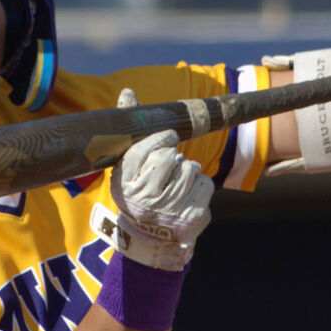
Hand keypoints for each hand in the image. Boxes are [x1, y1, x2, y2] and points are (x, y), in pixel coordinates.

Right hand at [104, 131, 212, 272]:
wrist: (152, 238)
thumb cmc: (140, 192)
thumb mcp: (129, 166)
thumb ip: (131, 131)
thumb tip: (127, 92)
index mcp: (125, 184)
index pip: (145, 149)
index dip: (161, 139)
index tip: (169, 137)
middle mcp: (145, 200)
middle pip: (170, 156)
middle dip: (174, 157)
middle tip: (168, 171)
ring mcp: (170, 210)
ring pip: (190, 167)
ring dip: (189, 170)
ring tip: (178, 183)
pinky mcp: (192, 217)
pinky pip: (206, 183)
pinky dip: (201, 184)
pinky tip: (189, 195)